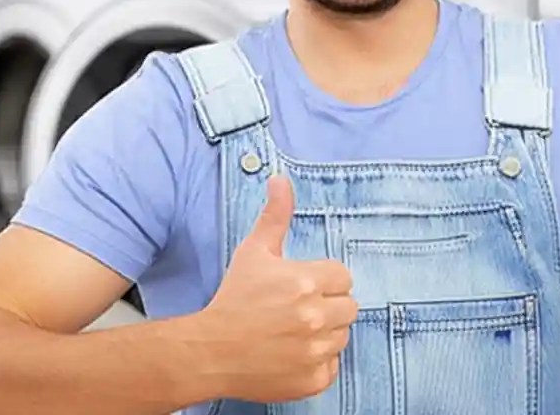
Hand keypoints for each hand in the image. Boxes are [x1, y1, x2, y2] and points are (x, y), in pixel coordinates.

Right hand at [200, 174, 356, 402]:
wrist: (209, 352)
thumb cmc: (232, 300)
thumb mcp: (254, 252)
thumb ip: (275, 216)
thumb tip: (281, 181)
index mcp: (305, 282)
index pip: (342, 277)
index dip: (323, 280)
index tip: (302, 287)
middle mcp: (315, 317)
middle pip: (349, 307)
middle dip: (328, 306)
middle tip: (298, 310)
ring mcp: (315, 351)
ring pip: (342, 337)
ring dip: (324, 334)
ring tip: (292, 332)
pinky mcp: (312, 379)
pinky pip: (332, 366)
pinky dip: (316, 362)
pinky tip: (292, 354)